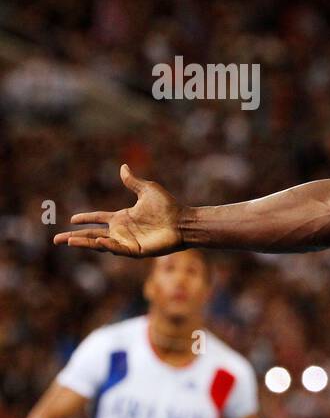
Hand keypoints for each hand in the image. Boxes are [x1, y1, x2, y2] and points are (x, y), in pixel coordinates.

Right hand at [53, 164, 184, 256]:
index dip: (85, 218)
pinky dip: (108, 246)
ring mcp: (129, 242)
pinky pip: (119, 249)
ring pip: (101, 244)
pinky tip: (99, 241)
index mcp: (123, 217)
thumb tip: (123, 167)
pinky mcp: (137, 251)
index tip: (71, 218)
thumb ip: (132, 181)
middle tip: (57, 240)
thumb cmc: (169, 206)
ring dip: (86, 243)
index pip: (98, 219)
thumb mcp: (147, 190)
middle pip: (93, 235)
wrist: (184, 221)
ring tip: (69, 241)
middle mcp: (123, 231)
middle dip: (75, 237)